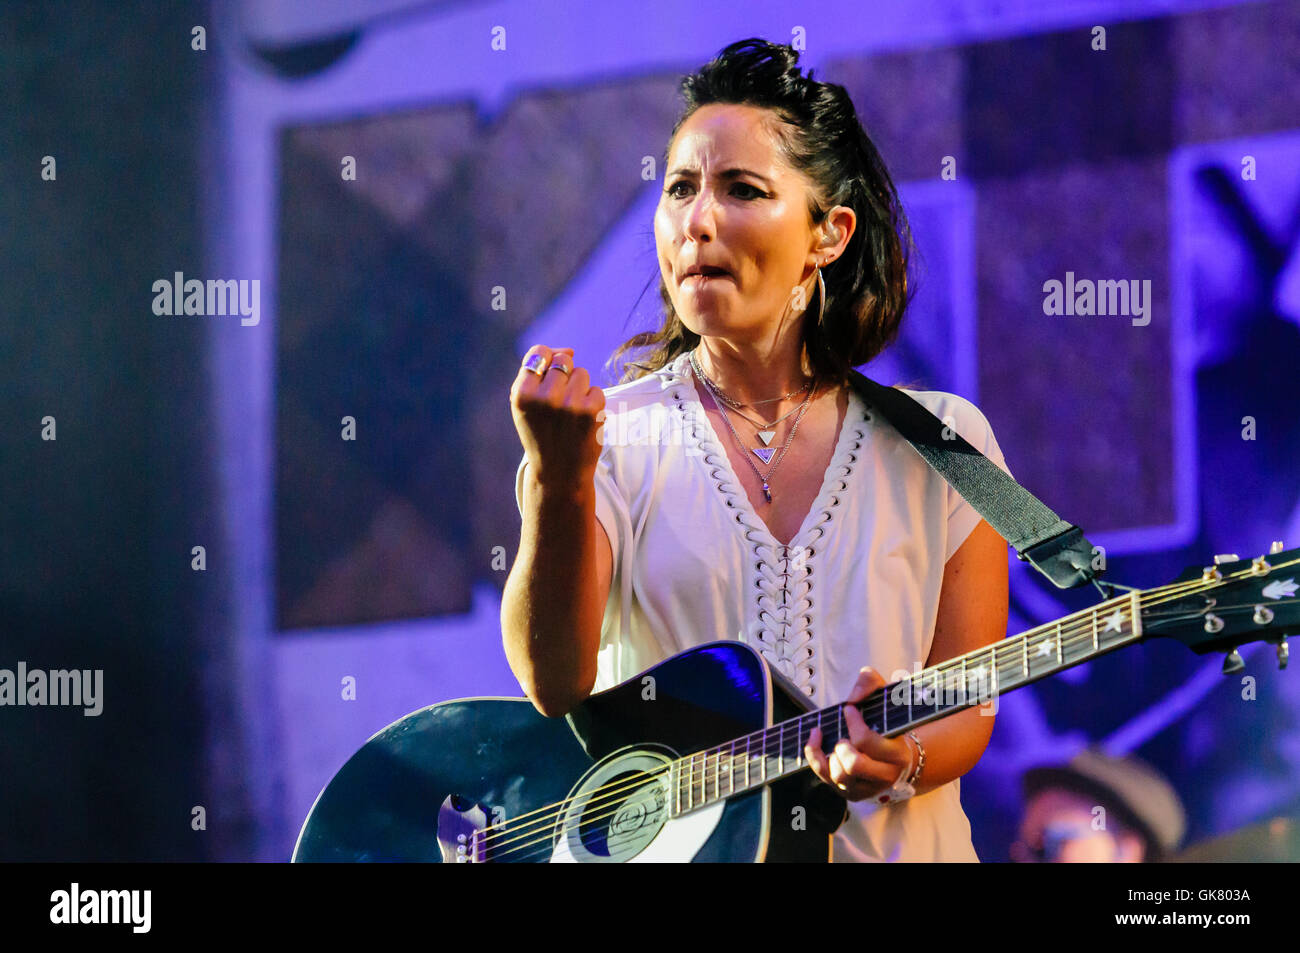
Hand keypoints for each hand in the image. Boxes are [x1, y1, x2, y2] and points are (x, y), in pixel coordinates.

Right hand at [510, 345, 605, 487]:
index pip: (539, 352)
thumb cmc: (541, 432)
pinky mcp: (591, 411)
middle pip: (564, 360)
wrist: (559, 473)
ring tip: (570, 414)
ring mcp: (569, 404)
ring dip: (579, 389)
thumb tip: (569, 350)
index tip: (547, 381)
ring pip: (582, 373)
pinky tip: (582, 422)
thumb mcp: (526, 404)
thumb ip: (538, 371)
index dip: (547, 362)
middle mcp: (544, 397)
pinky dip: (592, 403)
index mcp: (521, 394)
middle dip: (564, 376)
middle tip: (559, 403)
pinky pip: (596, 389)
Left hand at [804, 666, 914, 801]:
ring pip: (840, 776)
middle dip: (843, 744)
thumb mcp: (885, 697)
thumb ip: (871, 683)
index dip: (853, 723)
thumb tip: (853, 697)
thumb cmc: (887, 723)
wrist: (896, 756)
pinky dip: (814, 755)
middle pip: (854, 765)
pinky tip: (816, 737)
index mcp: (897, 754)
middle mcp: (884, 776)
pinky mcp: (851, 793)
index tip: (848, 709)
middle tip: (844, 733)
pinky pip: (825, 777)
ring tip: (839, 740)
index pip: (868, 742)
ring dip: (832, 753)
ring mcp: (867, 788)